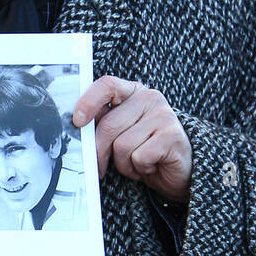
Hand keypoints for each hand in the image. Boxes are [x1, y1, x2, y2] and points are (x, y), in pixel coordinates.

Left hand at [72, 75, 192, 202]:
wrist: (178, 170)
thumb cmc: (144, 150)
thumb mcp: (120, 133)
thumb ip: (102, 124)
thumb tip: (76, 129)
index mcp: (133, 93)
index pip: (107, 85)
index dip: (88, 101)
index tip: (77, 121)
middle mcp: (150, 98)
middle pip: (108, 125)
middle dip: (100, 152)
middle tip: (101, 166)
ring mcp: (163, 115)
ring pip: (121, 145)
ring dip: (124, 164)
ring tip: (137, 163)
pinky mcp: (171, 136)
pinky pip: (138, 157)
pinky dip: (139, 168)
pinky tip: (151, 165)